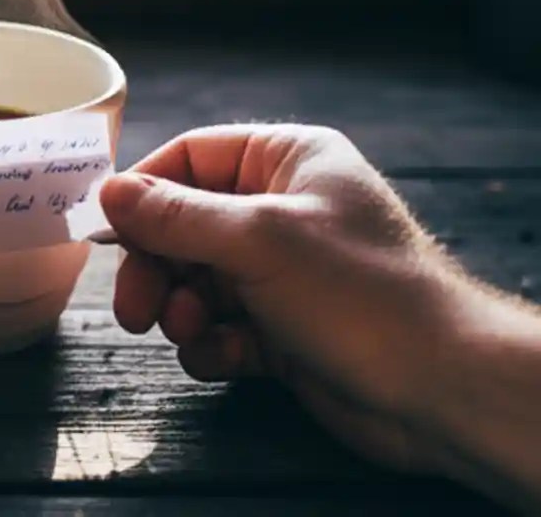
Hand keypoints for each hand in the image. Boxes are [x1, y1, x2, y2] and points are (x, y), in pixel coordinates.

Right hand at [99, 125, 470, 474]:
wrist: (438, 390)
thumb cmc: (361, 295)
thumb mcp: (257, 240)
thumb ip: (175, 216)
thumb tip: (108, 190)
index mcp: (288, 162)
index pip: (192, 157)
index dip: (144, 191)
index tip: (107, 230)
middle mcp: (282, 211)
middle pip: (182, 226)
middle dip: (155, 268)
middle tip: (134, 308)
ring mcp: (281, 273)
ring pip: (194, 281)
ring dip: (180, 310)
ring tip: (190, 331)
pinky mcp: (281, 329)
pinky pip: (219, 327)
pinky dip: (211, 344)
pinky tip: (225, 357)